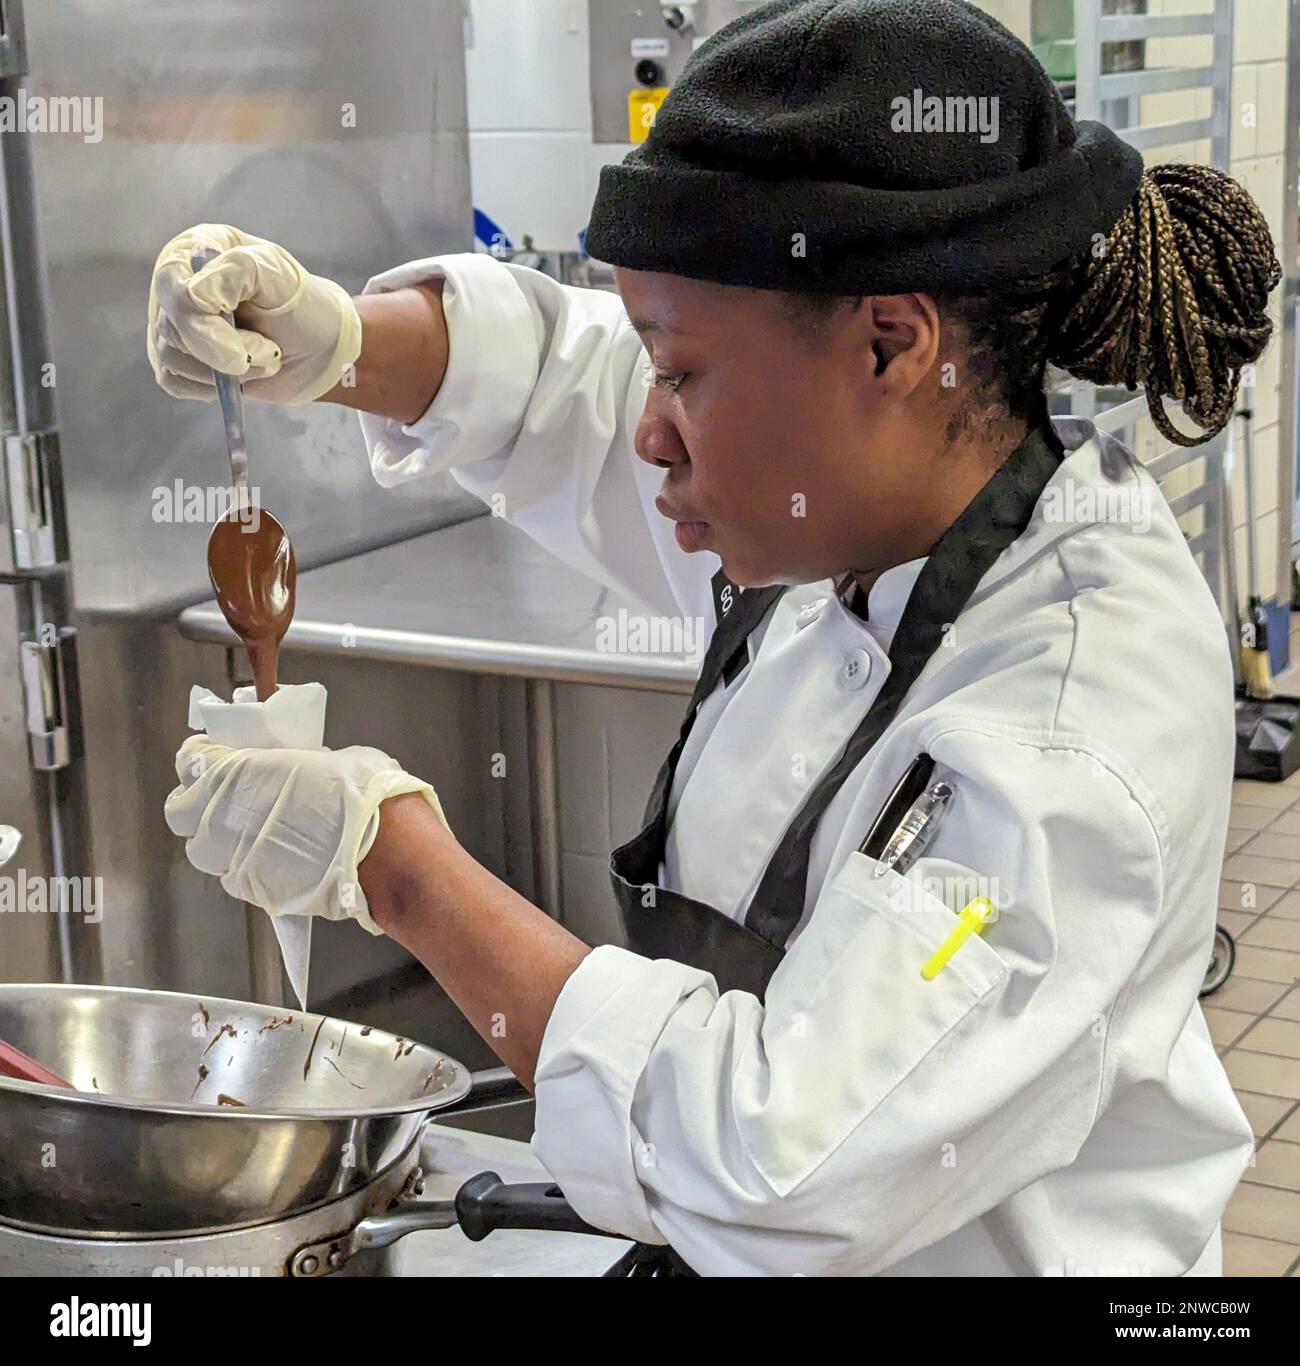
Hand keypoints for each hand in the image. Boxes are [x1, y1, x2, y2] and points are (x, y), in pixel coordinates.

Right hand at [147, 223, 362, 404]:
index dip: (199, 321)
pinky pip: (175, 382)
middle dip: (229, 351)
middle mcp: (174, 285)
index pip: (170, 281)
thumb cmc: (300, 304)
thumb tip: (194, 297)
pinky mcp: (178, 361)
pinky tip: (243, 376)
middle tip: (272, 351)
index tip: (240, 351)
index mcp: (193, 250)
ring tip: (265, 359)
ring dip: (227, 372)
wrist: (318, 349)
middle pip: (172, 327)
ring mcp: (172, 323)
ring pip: (172, 358)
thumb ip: (236, 271)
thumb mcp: (277, 273)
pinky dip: (212, 388)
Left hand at [164, 737, 448, 933]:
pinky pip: (235, 876)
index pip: (191, 761)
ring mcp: (236, 860)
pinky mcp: (256, 892)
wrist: (391, 853)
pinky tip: (279, 855)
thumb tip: (291, 769)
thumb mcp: (328, 758)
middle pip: (183, 812)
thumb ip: (292, 764)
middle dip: (202, 803)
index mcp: (238, 773)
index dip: (202, 758)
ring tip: (257, 828)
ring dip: (221, 838)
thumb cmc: (365, 795)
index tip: (217, 755)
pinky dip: (247, 865)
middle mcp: (224, 819)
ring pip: (205, 851)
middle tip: (234, 795)